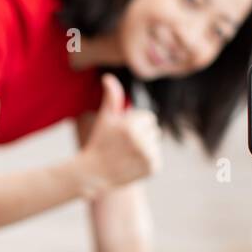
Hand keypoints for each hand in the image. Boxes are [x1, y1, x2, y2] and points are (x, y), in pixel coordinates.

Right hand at [76, 75, 162, 195]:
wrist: (94, 174)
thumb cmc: (99, 142)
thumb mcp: (105, 119)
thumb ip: (112, 97)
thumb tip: (108, 77)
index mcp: (130, 126)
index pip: (148, 117)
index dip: (135, 124)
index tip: (122, 134)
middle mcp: (141, 141)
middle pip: (154, 130)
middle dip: (142, 136)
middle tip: (124, 146)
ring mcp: (148, 156)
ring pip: (156, 144)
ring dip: (146, 148)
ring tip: (127, 155)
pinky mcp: (153, 168)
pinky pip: (157, 159)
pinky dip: (147, 163)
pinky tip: (132, 165)